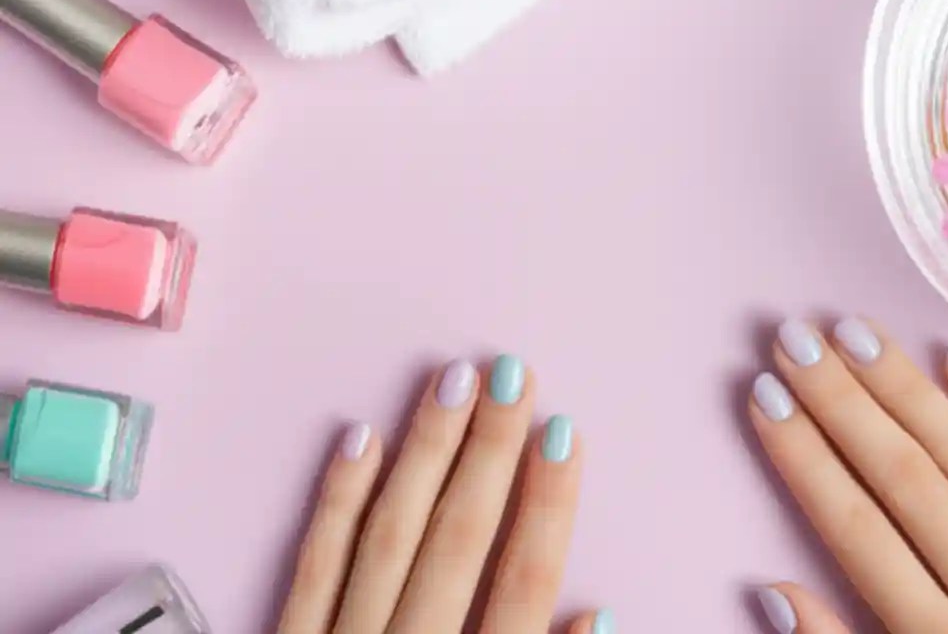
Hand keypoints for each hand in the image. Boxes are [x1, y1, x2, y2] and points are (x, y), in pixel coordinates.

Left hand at [277, 355, 609, 633]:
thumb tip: (597, 616)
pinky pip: (313, 567)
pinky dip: (339, 502)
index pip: (524, 581)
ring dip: (425, 452)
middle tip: (512, 376)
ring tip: (452, 384)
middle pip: (459, 539)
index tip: (564, 434)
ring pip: (390, 534)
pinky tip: (361, 439)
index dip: (550, 506)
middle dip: (490, 451)